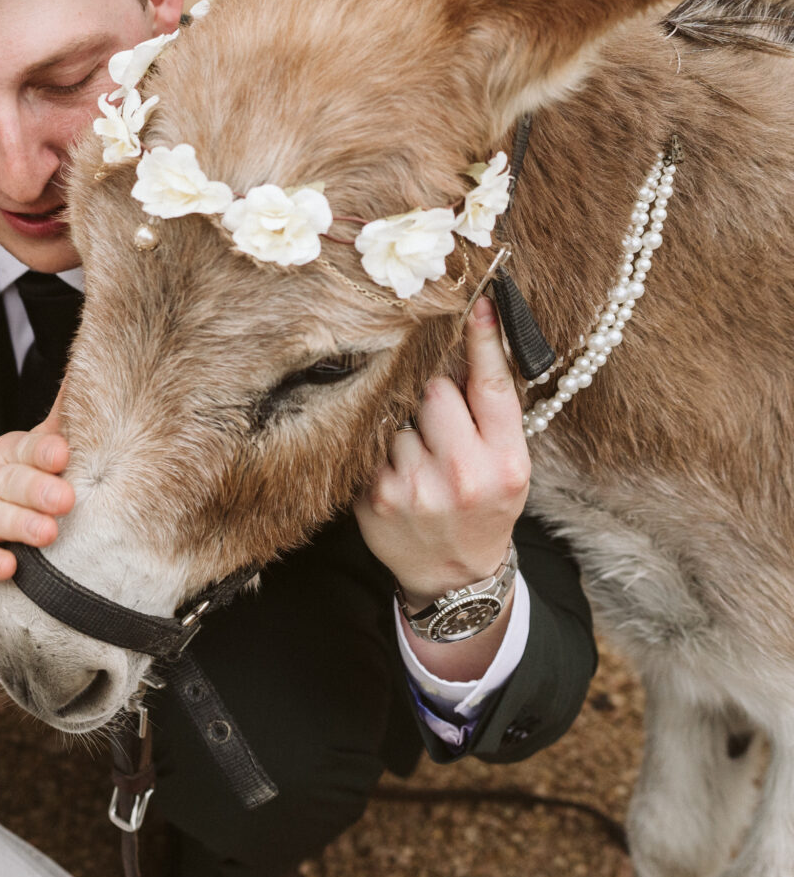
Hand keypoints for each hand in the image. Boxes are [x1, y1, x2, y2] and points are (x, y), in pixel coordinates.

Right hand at [0, 400, 74, 635]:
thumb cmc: (0, 494)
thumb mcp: (26, 459)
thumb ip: (56, 428)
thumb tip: (86, 381)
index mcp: (7, 457)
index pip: (25, 449)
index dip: (43, 451)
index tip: (64, 453)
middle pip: (10, 481)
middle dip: (37, 488)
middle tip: (65, 499)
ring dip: (20, 524)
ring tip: (48, 533)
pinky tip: (7, 567)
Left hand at [355, 297, 528, 674]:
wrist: (455, 575)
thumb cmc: (484, 507)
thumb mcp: (508, 464)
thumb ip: (490, 412)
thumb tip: (468, 339)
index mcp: (506, 462)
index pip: (493, 386)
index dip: (483, 339)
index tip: (476, 301)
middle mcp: (464, 474)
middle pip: (433, 389)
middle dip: (431, 389)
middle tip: (435, 410)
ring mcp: (416, 486)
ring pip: (396, 413)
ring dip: (402, 419)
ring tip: (418, 450)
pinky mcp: (375, 496)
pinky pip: (369, 440)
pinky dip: (378, 442)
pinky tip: (395, 464)